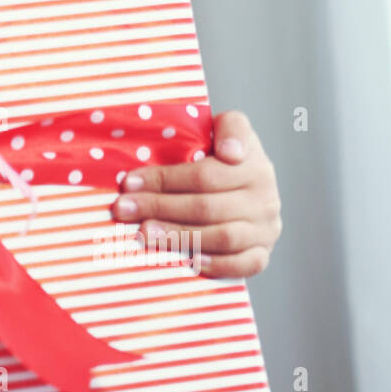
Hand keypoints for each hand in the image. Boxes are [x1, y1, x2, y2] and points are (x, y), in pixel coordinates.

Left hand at [110, 109, 281, 277]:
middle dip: (159, 208)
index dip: (165, 179)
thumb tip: (229, 152)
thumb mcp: (225, 130)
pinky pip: (245, 264)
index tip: (129, 182)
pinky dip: (218, 264)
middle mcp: (265, 197)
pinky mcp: (263, 252)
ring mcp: (266, 228)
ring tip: (143, 233)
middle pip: (206, 207)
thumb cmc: (221, 156)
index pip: (204, 175)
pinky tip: (189, 260)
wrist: (248, 187)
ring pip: (222, 236)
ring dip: (179, 236)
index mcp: (254, 164)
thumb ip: (229, 127)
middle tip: (124, 209)